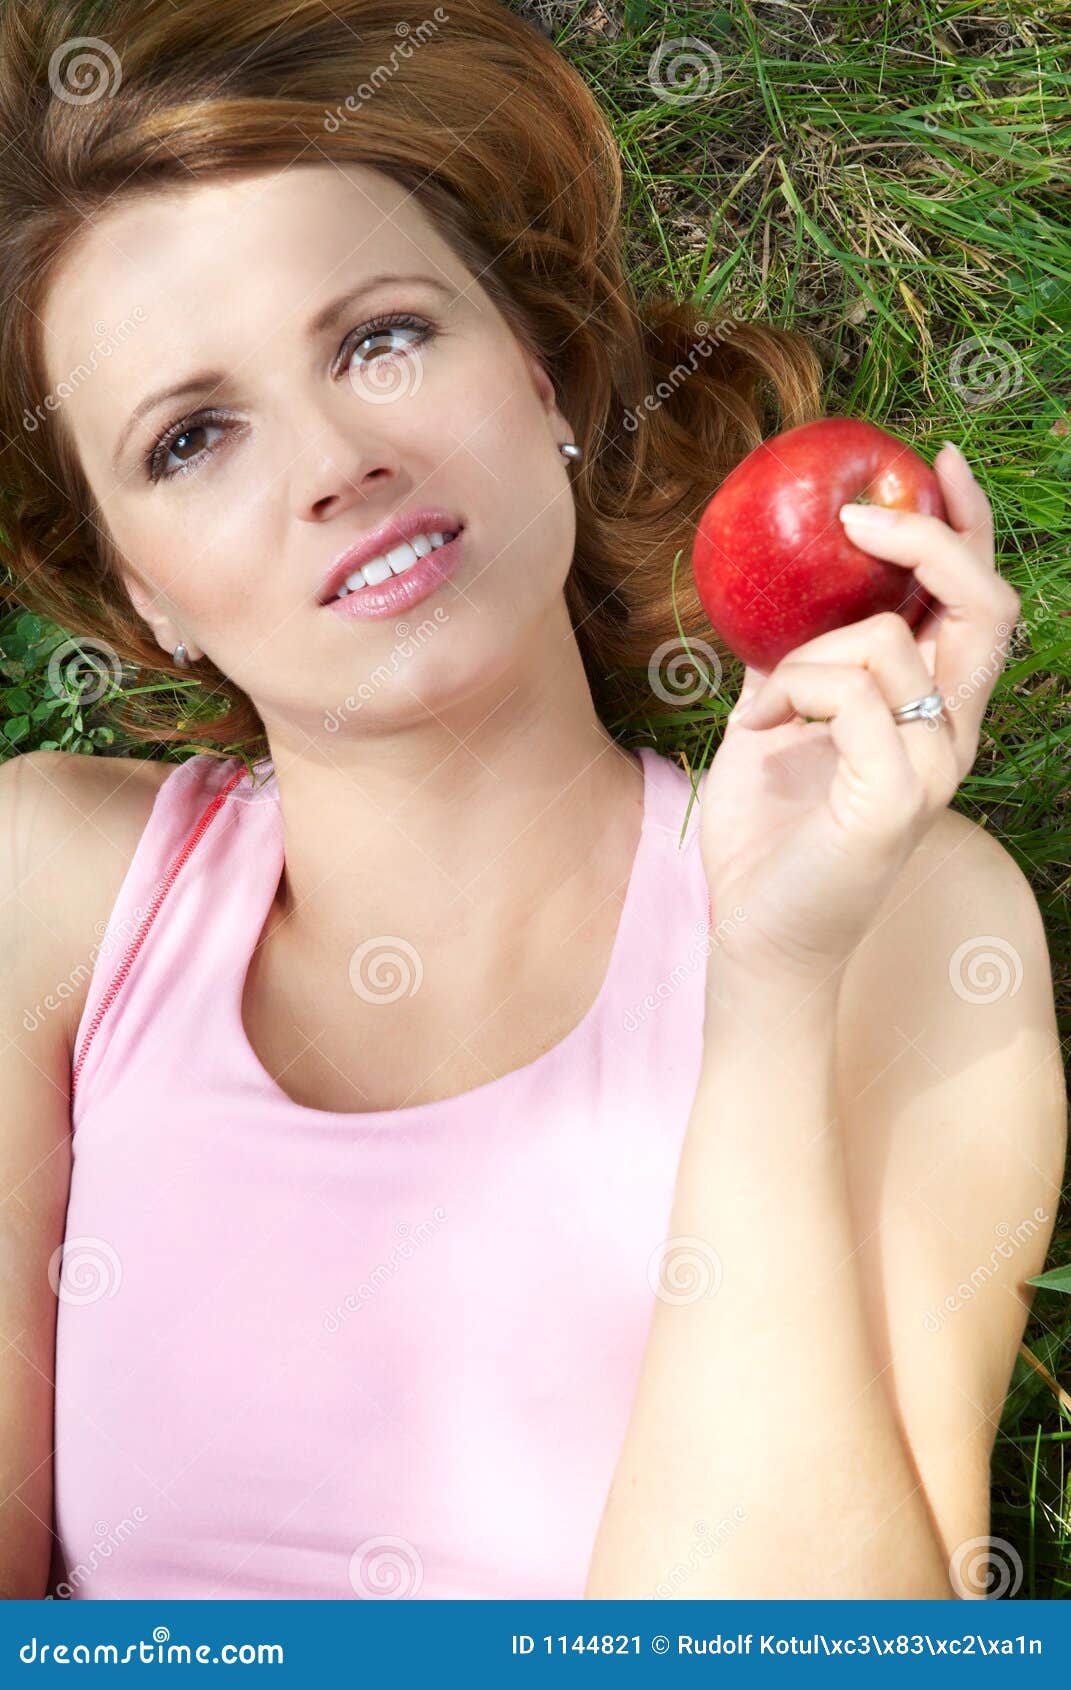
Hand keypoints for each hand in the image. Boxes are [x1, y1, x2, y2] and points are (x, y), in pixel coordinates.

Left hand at [699, 442, 1019, 989]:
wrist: (757, 938)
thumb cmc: (766, 841)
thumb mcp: (773, 728)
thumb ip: (792, 669)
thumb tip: (773, 612)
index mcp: (933, 714)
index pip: (977, 602)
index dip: (967, 525)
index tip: (932, 462)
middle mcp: (951, 734)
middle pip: (984, 602)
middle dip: (926, 540)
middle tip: (859, 520)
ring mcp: (933, 766)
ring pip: (890, 641)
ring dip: (806, 655)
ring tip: (767, 712)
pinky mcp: (899, 794)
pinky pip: (854, 692)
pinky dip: (796, 694)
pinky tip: (764, 734)